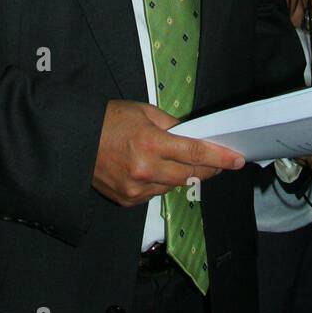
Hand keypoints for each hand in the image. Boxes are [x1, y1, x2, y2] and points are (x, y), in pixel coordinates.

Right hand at [92, 100, 244, 206]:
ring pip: (174, 186)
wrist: (74, 141)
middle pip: (189, 175)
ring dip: (183, 175)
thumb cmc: (108, 119)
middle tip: (220, 162)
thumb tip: (193, 135)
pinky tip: (157, 170)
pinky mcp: (128, 201)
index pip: (194, 153)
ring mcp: (136, 189)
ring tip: (180, 160)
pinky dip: (162, 183)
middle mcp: (145, 170)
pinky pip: (156, 194)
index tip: (237, 159)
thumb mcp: (143, 111)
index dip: (220, 157)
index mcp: (150, 142)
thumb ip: (171, 125)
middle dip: (208, 168)